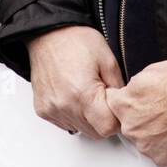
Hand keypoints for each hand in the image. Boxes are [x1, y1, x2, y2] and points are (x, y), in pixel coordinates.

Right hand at [27, 25, 122, 139]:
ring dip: (88, 118)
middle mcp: (64, 106)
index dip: (117, 119)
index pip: (108, 128)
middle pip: (94, 133)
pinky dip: (73, 114)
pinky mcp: (43, 110)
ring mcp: (52, 110)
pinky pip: (65, 123)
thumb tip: (124, 107)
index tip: (116, 107)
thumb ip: (119, 89)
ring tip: (87, 93)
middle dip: (104, 119)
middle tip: (103, 97)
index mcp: (83, 94)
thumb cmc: (75, 41)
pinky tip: (74, 95)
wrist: (48, 33)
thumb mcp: (108, 59)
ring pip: (80, 130)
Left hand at [106, 58, 166, 166]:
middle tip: (162, 113)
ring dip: (156, 136)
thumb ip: (134, 88)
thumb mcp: (148, 73)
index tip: (136, 105)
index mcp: (123, 105)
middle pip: (130, 127)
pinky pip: (163, 157)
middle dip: (143, 121)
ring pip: (146, 143)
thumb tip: (134, 93)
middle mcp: (131, 128)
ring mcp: (146, 147)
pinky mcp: (163, 160)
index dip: (127, 104)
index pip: (114, 106)